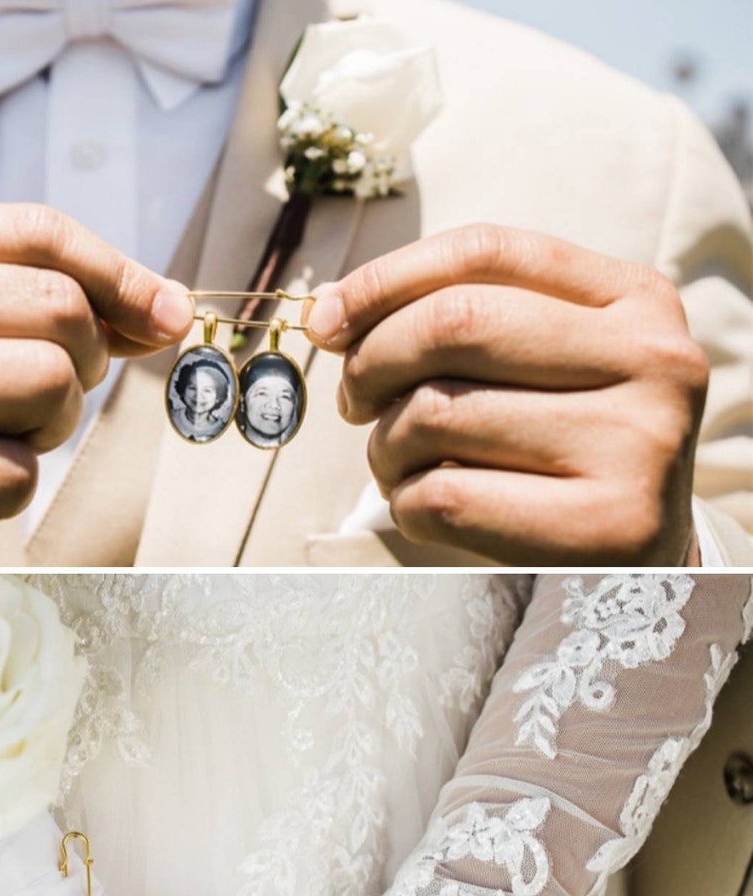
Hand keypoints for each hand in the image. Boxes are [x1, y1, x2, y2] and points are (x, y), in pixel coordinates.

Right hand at [0, 204, 194, 565]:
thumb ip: (44, 301)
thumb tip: (167, 309)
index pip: (35, 231)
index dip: (120, 273)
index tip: (164, 316)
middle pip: (56, 309)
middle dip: (80, 364)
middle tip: (39, 400)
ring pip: (45, 384)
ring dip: (49, 425)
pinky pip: (15, 473)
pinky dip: (12, 485)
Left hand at [306, 224, 709, 564]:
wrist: (643, 559)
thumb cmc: (564, 450)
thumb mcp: (542, 366)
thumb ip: (458, 322)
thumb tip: (330, 311)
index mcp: (634, 299)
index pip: (485, 252)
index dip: (385, 280)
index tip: (326, 321)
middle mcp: (652, 359)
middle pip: (455, 322)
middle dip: (372, 362)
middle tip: (355, 403)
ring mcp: (636, 444)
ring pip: (437, 413)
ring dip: (383, 446)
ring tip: (396, 464)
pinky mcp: (604, 527)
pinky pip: (444, 496)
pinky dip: (404, 505)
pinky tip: (424, 508)